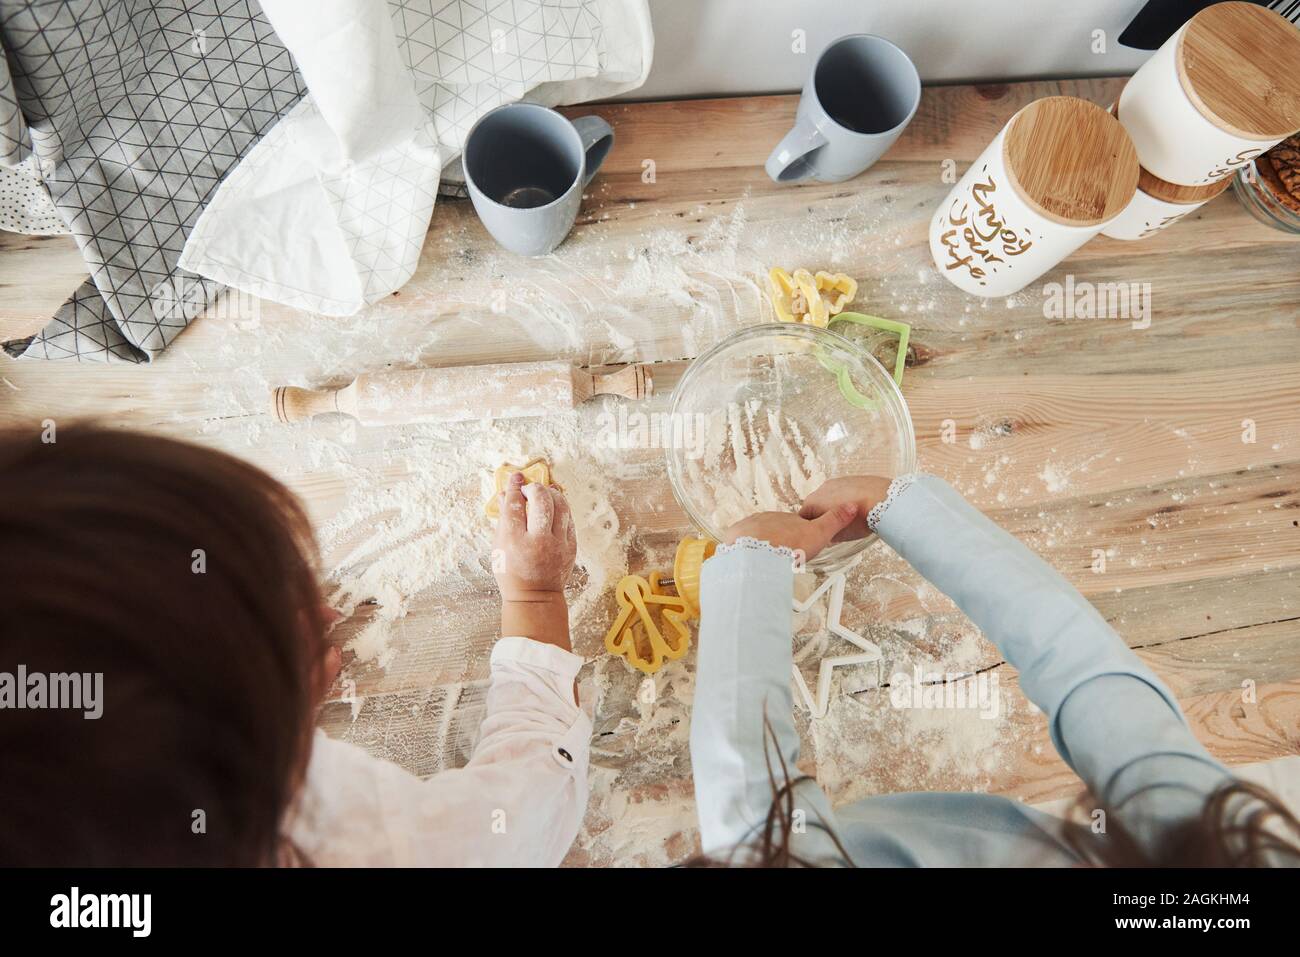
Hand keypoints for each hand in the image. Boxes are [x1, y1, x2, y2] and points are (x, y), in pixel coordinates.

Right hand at [492, 472, 576, 599]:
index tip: (515, 477)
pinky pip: (569, 519)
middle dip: (534, 487)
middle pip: (541, 500)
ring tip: (543, 493)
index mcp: (514, 541)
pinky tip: (554, 505)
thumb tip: (504, 495)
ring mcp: (557, 544)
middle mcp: (537, 541)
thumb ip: (502, 519)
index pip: (514, 504)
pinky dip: (561, 508)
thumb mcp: (498, 547)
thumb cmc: (511, 572)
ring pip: (560, 505)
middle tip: (529, 488)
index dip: (514, 487)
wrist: (535, 597)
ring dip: (551, 494)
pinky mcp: (571, 547)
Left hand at [720, 503, 858, 561]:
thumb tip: (852, 504)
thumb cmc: (790, 546)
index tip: (796, 550)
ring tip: (764, 564)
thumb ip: (835, 520)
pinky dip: (742, 553)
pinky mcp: (732, 538)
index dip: (794, 539)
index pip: (790, 527)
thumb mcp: (819, 533)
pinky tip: (747, 564)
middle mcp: (764, 519)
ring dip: (757, 548)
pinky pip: (737, 545)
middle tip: (781, 560)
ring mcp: (746, 528)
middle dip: (775, 543)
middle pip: (771, 532)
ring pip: (753, 538)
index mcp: (784, 518)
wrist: (760, 556)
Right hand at [798, 476, 891, 542]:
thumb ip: (827, 536)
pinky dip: (849, 499)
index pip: (803, 518)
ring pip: (831, 497)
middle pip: (817, 506)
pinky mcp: (851, 478)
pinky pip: (844, 491)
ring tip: (852, 518)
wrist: (884, 500)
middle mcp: (821, 489)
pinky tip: (861, 508)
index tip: (822, 535)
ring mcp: (837, 482)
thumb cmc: (860, 520)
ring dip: (837, 506)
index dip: (813, 528)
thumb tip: (827, 537)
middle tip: (838, 528)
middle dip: (825, 516)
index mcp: (813, 503)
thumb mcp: (839, 536)